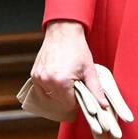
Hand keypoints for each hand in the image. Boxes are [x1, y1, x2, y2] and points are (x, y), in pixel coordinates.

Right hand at [31, 22, 130, 138]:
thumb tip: (103, 106)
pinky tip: (58, 77)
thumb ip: (96, 90)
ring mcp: (38, 78)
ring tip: (67, 77)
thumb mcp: (90, 70)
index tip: (82, 91)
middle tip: (76, 82)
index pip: (69, 104)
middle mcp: (47, 81)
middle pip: (60, 101)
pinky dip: (50, 86)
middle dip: (69, 95)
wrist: (63, 32)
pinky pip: (42, 89)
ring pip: (51, 96)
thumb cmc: (77, 49)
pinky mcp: (34, 74)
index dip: (78, 100)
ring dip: (59, 92)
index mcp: (61, 82)